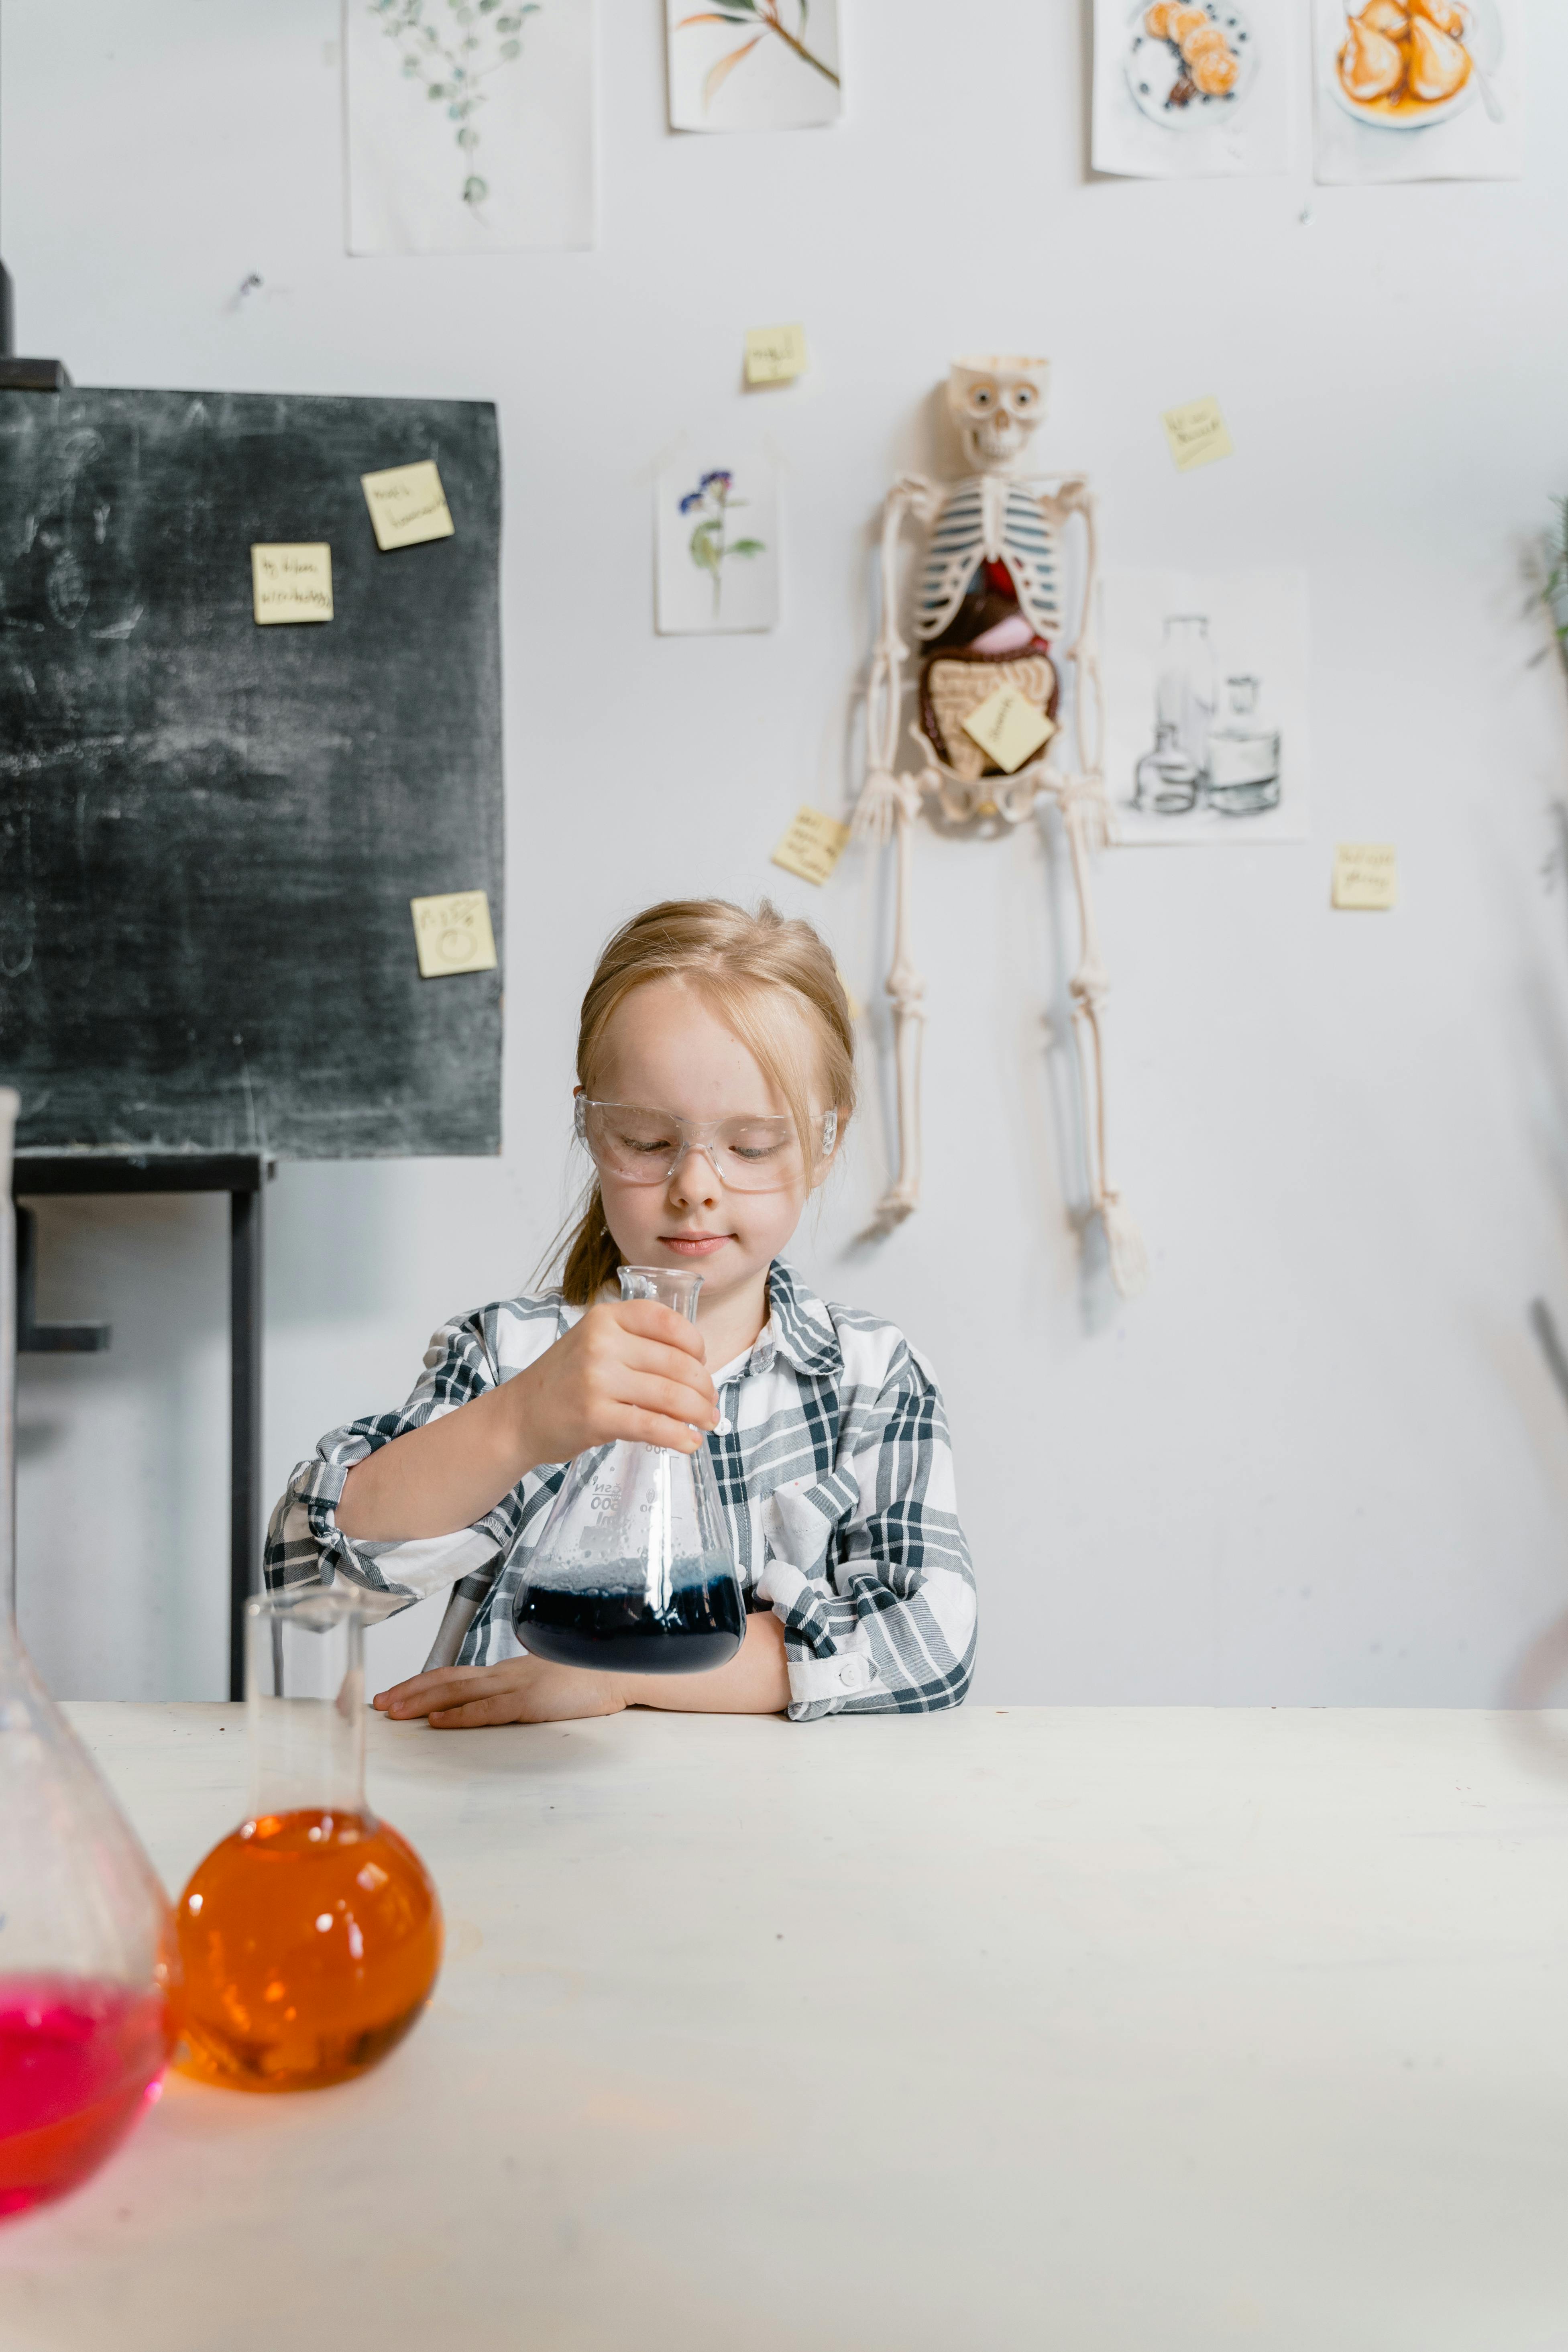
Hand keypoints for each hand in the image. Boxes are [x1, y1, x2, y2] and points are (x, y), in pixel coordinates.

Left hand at [374, 1657, 624, 1727]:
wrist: (622, 1668)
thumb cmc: (590, 1677)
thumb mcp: (547, 1682)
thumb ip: (521, 1690)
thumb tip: (500, 1702)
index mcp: (509, 1670)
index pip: (454, 1674)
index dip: (421, 1682)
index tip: (393, 1692)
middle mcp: (506, 1673)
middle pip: (446, 1679)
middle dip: (408, 1691)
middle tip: (377, 1703)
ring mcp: (517, 1685)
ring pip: (458, 1691)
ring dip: (422, 1702)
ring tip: (393, 1712)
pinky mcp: (532, 1701)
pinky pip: (489, 1709)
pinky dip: (460, 1715)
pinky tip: (439, 1721)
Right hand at [509, 1300, 717, 1468]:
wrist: (519, 1417)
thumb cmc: (565, 1381)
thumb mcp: (595, 1344)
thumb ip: (637, 1344)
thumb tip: (696, 1368)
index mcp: (605, 1318)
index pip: (667, 1321)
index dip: (696, 1345)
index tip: (703, 1363)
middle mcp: (601, 1343)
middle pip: (676, 1363)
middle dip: (704, 1387)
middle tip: (710, 1403)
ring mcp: (597, 1379)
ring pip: (670, 1395)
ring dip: (699, 1412)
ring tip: (707, 1422)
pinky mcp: (595, 1417)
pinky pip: (652, 1426)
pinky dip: (679, 1436)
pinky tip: (690, 1442)